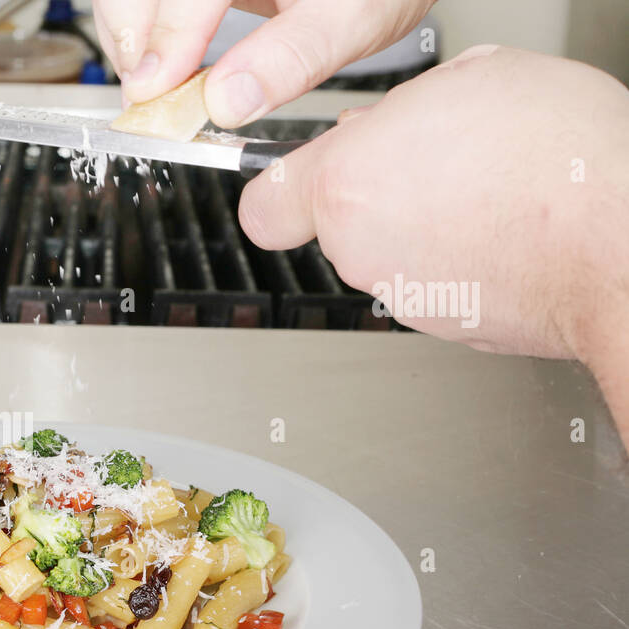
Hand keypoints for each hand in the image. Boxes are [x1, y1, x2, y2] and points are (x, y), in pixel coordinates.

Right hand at [93, 0, 435, 126]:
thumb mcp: (353, 20)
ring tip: (154, 84)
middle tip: (148, 95)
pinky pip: (151, 1)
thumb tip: (226, 102)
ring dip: (129, 36)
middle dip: (128, 38)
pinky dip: (147, 31)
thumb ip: (291, 58)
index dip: (163, 41)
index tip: (153, 94)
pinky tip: (166, 63)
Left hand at [239, 46, 628, 439]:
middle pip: (336, 219)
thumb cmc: (559, 163)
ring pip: (385, 248)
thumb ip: (404, 108)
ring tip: (484, 189)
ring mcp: (398, 292)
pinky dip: (453, 256)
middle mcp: (359, 248)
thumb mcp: (477, 79)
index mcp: (346, 184)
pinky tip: (501, 226)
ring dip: (419, 220)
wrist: (618, 245)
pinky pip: (429, 277)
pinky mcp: (440, 323)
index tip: (294, 176)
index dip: (281, 186)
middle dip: (372, 189)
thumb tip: (389, 123)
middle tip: (431, 160)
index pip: (262, 203)